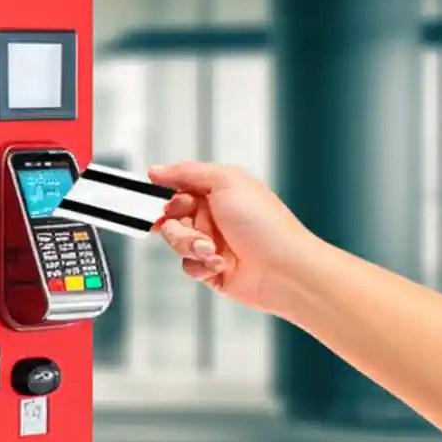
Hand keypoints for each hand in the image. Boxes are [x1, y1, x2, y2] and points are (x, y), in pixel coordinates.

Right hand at [147, 162, 317, 315]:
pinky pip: (187, 266)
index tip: (176, 206)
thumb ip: (187, 171)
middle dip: (179, 227)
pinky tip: (221, 265)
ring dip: (191, 246)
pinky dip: (201, 266)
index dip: (171, 199)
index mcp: (218, 192)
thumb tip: (157, 170)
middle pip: (171, 218)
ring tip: (213, 250)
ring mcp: (212, 243)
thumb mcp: (226, 181)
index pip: (178, 190)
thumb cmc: (266, 225)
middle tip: (200, 230)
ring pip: (176, 243)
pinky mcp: (211, 268)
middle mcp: (214, 216)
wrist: (283, 270)